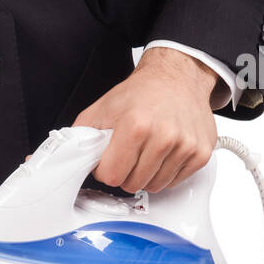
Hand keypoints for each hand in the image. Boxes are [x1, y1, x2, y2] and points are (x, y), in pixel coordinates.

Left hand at [71, 47, 220, 192]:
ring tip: (146, 151)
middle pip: (132, 184)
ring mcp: (185, 146)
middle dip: (125, 172)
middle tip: (128, 153)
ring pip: (155, 186)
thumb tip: (63, 159)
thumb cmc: (140, 94)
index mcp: (135, 125)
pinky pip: (175, 181)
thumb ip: (81, 136)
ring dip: (146, 174)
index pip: (112, 176)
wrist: (177, 78)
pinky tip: (163, 152)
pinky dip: (166, 172)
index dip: (106, 170)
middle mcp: (164, 136)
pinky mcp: (200, 153)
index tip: (109, 159)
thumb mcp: (102, 108)